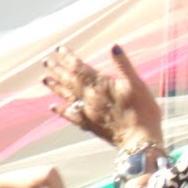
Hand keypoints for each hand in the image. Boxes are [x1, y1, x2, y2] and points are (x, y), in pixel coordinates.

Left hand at [42, 44, 161, 149]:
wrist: (139, 140)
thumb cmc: (143, 111)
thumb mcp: (136, 84)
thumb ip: (123, 65)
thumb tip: (113, 46)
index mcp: (100, 86)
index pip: (79, 68)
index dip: (68, 58)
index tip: (58, 49)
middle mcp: (90, 99)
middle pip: (69, 81)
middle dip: (58, 70)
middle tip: (45, 62)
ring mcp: (87, 113)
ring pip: (67, 97)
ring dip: (55, 87)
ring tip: (44, 79)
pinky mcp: (89, 125)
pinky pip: (71, 116)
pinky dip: (61, 111)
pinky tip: (53, 107)